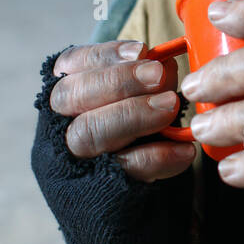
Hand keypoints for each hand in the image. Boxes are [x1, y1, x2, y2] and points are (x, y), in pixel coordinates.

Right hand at [49, 40, 194, 181]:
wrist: (124, 194)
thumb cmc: (132, 131)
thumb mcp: (136, 100)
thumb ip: (147, 82)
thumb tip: (166, 65)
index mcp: (64, 94)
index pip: (69, 65)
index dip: (104, 56)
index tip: (141, 50)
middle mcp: (59, 124)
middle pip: (70, 96)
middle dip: (118, 81)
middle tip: (159, 75)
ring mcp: (74, 159)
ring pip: (88, 133)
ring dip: (134, 115)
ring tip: (171, 105)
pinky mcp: (98, 190)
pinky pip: (124, 171)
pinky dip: (158, 157)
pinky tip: (184, 149)